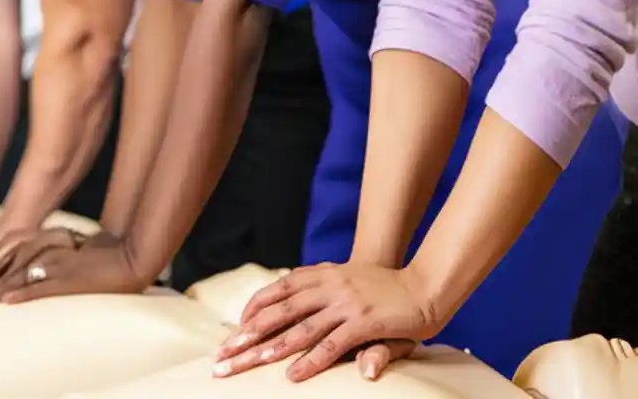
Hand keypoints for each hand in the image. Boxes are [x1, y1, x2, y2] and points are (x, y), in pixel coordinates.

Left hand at [0, 234, 147, 305]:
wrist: (129, 256)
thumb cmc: (98, 259)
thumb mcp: (65, 257)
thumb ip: (40, 261)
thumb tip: (12, 285)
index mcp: (43, 245)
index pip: (5, 260)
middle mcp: (46, 251)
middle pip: (4, 268)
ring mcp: (57, 263)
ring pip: (18, 276)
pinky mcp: (71, 277)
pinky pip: (44, 286)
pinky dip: (26, 293)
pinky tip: (8, 303)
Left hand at [214, 262, 441, 381]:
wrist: (425, 285)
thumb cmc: (382, 289)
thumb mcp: (349, 288)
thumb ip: (322, 301)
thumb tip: (296, 316)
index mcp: (320, 274)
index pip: (276, 291)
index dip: (253, 310)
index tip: (233, 331)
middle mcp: (327, 286)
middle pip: (278, 312)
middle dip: (248, 335)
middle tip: (224, 355)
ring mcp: (344, 304)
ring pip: (300, 329)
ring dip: (271, 349)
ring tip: (248, 364)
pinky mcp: (364, 322)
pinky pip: (332, 344)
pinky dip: (311, 360)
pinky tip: (292, 375)